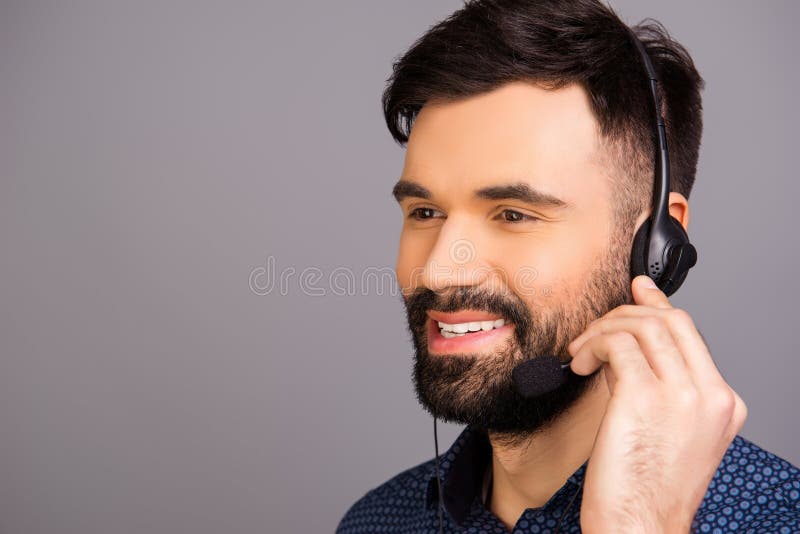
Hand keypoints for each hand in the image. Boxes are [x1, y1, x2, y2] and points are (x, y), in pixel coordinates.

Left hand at [566, 275, 747, 532]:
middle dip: (627, 312)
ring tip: (581, 353)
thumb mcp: (669, 433)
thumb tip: (628, 346)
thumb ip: (659, 387)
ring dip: (602, 330)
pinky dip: (592, 345)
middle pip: (671, 321)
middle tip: (598, 325)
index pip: (691, 335)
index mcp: (722, 404)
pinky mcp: (645, 396)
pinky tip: (579, 363)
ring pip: (642, 326)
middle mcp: (710, 395)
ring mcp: (682, 394)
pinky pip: (618, 345)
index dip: (659, 305)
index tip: (639, 290)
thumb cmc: (645, 487)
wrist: (640, 528)